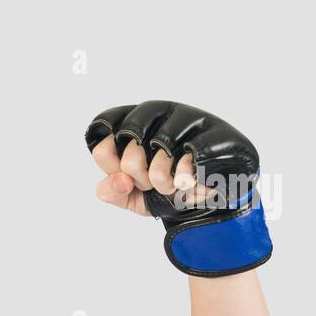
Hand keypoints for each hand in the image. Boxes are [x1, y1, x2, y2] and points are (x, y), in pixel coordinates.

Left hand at [89, 127, 217, 215]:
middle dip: (139, 178)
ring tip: (174, 185)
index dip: (112, 167)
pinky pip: (187, 158)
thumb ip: (111, 190)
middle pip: (130, 149)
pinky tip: (190, 181)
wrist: (208, 201)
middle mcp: (157, 114)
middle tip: (152, 183)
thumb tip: (120, 180)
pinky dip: (184, 180)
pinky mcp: (211, 132)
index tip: (126, 177)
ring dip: (164, 182)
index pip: (104, 142)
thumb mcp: (131, 197)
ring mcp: (185, 119)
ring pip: (159, 151)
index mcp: (131, 125)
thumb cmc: (167, 190)